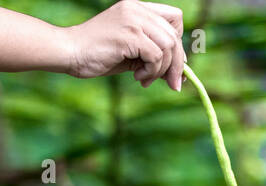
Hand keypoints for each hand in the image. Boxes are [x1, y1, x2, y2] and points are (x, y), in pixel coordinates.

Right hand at [64, 1, 185, 90]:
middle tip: (172, 83)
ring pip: (169, 46)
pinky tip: (137, 76)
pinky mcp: (128, 34)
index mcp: (137, 8)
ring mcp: (132, 19)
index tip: (172, 61)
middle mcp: (136, 9)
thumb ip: (156, 55)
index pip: (175, 18)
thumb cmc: (101, 54)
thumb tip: (183, 72)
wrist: (69, 52)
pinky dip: (152, 71)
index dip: (178, 41)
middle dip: (177, 64)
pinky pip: (156, 56)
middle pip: (175, 36)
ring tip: (145, 78)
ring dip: (162, 69)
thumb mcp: (135, 53)